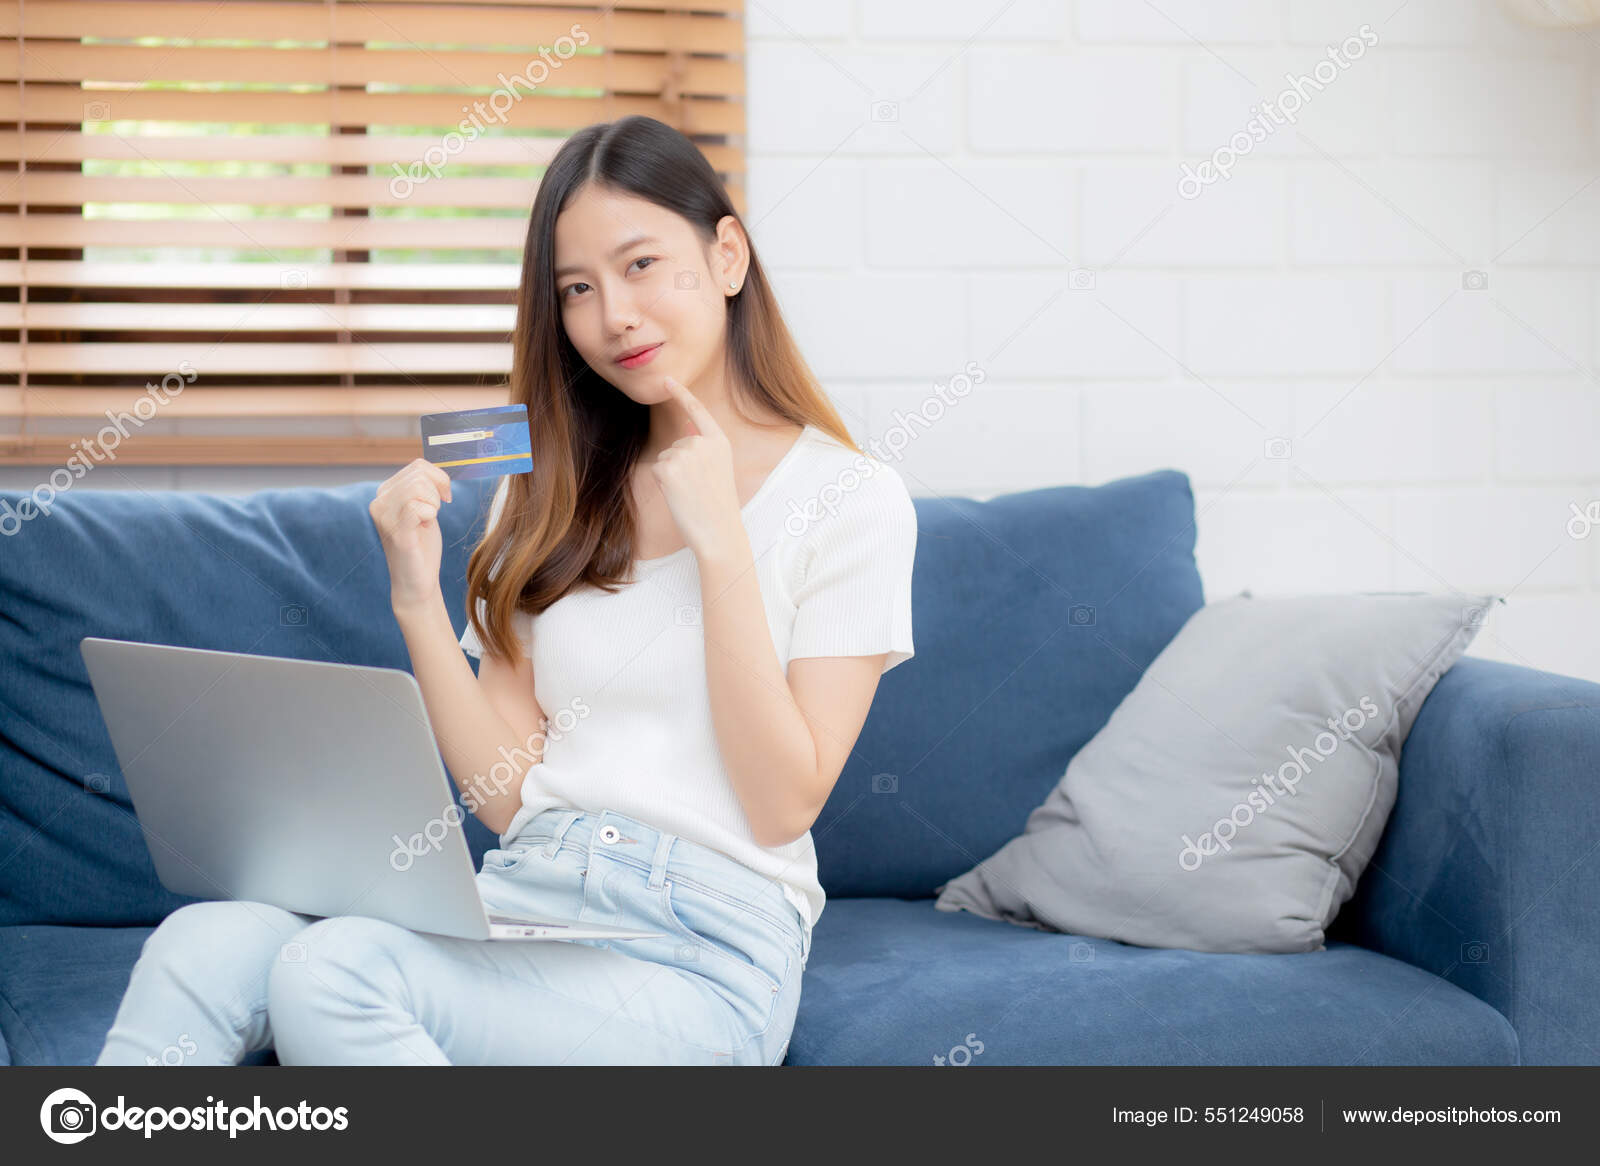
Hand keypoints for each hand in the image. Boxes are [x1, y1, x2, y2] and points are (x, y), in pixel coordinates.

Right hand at [369, 457, 451, 611]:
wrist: (416, 581)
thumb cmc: (423, 546)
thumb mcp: (424, 508)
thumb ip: (425, 487)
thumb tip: (440, 468)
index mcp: (385, 493)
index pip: (418, 465)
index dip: (439, 479)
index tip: (443, 498)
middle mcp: (378, 501)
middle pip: (420, 474)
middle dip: (438, 492)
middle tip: (435, 514)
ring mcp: (384, 516)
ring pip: (420, 487)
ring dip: (434, 505)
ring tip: (426, 522)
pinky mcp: (395, 531)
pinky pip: (420, 507)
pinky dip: (430, 516)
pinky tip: (424, 529)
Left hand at [648, 376, 743, 561]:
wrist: (719, 531)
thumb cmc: (719, 505)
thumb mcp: (718, 468)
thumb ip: (703, 444)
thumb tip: (684, 424)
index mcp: (720, 441)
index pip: (697, 411)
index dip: (681, 394)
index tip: (667, 380)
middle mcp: (702, 442)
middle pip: (677, 443)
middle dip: (681, 464)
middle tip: (699, 487)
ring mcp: (684, 454)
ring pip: (666, 457)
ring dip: (673, 475)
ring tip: (691, 492)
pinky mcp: (666, 468)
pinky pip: (657, 469)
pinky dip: (663, 483)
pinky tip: (679, 495)